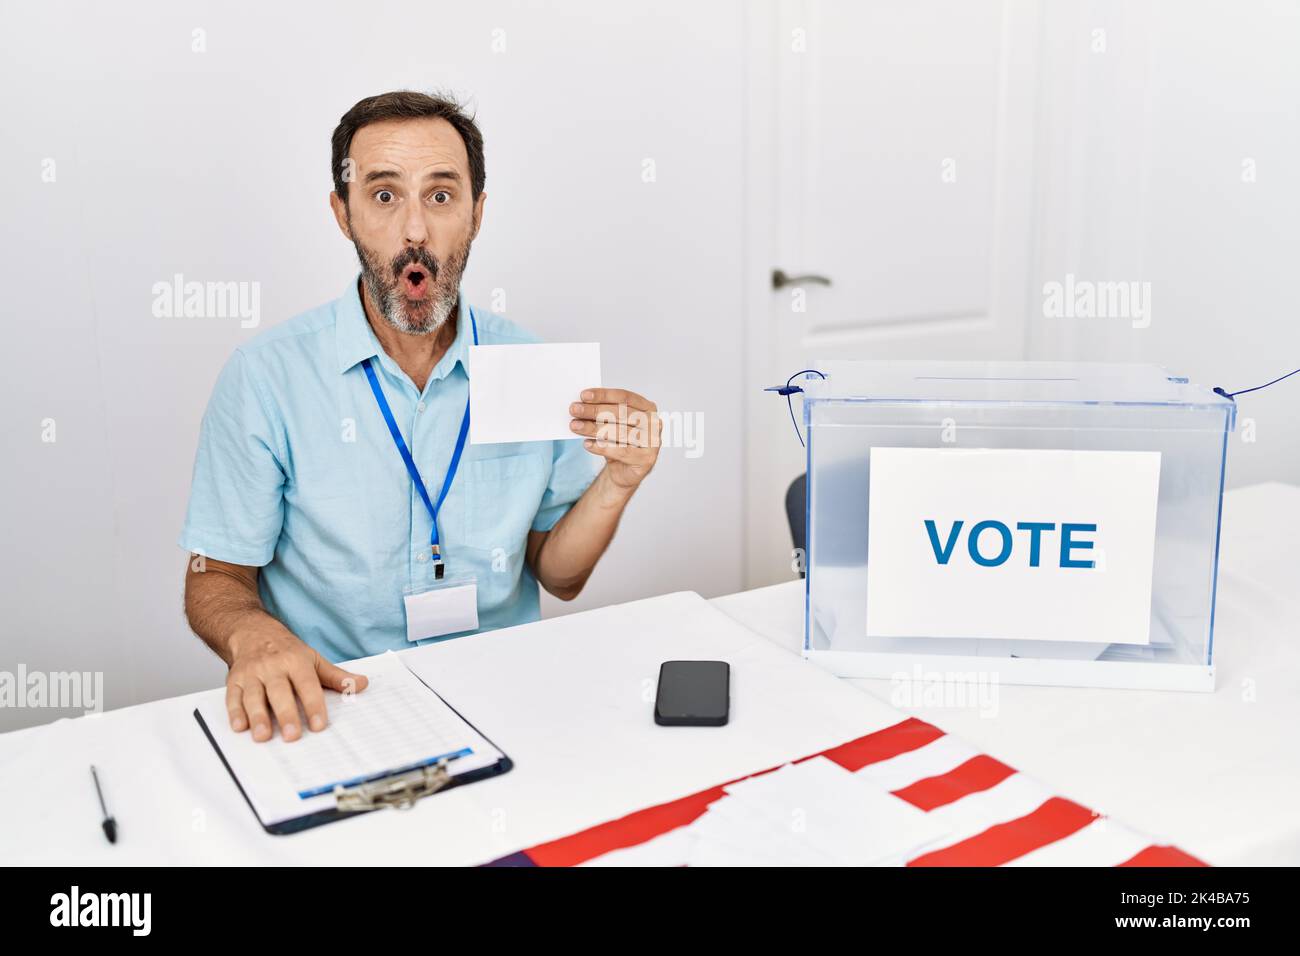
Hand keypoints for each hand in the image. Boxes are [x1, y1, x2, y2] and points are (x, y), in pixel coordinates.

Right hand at [226, 619, 368, 741]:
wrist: (253, 632)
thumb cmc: (287, 651)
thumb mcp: (313, 659)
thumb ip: (335, 676)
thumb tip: (362, 684)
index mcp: (295, 661)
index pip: (307, 684)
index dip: (314, 704)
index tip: (320, 725)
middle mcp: (272, 666)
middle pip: (279, 692)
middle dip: (286, 714)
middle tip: (292, 735)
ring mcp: (251, 674)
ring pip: (253, 696)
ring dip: (257, 717)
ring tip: (263, 736)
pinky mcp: (233, 680)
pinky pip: (232, 697)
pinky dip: (235, 712)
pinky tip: (239, 727)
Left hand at [569, 387, 661, 490]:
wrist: (625, 470)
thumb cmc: (619, 442)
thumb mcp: (612, 424)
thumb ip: (604, 412)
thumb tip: (582, 404)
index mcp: (647, 407)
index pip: (625, 397)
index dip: (603, 395)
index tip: (583, 395)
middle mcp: (653, 423)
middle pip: (621, 413)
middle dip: (595, 411)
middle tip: (574, 410)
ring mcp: (653, 441)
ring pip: (619, 432)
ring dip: (594, 428)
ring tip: (575, 426)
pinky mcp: (647, 459)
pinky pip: (620, 451)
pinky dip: (601, 447)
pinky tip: (587, 444)